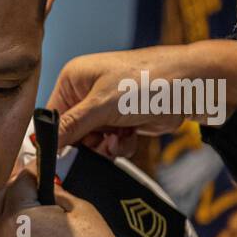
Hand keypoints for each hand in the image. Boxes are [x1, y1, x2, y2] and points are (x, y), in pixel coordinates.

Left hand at [0, 170, 129, 236]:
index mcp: (18, 216)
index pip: (18, 182)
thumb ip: (56, 192)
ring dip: (11, 216)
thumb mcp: (80, 209)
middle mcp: (1, 236)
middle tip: (37, 191)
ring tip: (34, 215)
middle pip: (1, 202)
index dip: (32, 174)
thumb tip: (47, 185)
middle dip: (18, 193)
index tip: (40, 172)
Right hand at [47, 40, 236, 156]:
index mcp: (73, 80)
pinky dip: (118, 146)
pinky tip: (129, 137)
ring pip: (89, 143)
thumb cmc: (148, 81)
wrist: (192, 86)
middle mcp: (85, 93)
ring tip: (120, 138)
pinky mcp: (120, 122)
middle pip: (70, 133)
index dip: (55, 138)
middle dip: (85, 144)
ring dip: (104, 147)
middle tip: (100, 144)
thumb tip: (43, 145)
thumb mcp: (102, 105)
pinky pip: (108, 144)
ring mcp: (103, 109)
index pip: (51, 116)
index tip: (60, 157)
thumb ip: (71, 126)